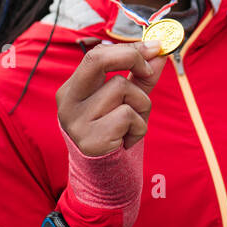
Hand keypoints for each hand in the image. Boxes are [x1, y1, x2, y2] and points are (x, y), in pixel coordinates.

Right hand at [56, 41, 166, 156]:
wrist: (106, 179)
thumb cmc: (116, 134)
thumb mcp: (129, 100)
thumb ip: (141, 76)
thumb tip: (159, 51)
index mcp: (72, 90)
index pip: (96, 55)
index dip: (128, 48)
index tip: (154, 47)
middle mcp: (67, 102)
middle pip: (97, 60)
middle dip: (131, 57)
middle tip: (149, 69)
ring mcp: (76, 122)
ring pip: (122, 88)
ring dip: (141, 106)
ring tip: (132, 125)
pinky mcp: (90, 141)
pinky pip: (128, 116)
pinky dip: (139, 127)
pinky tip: (127, 141)